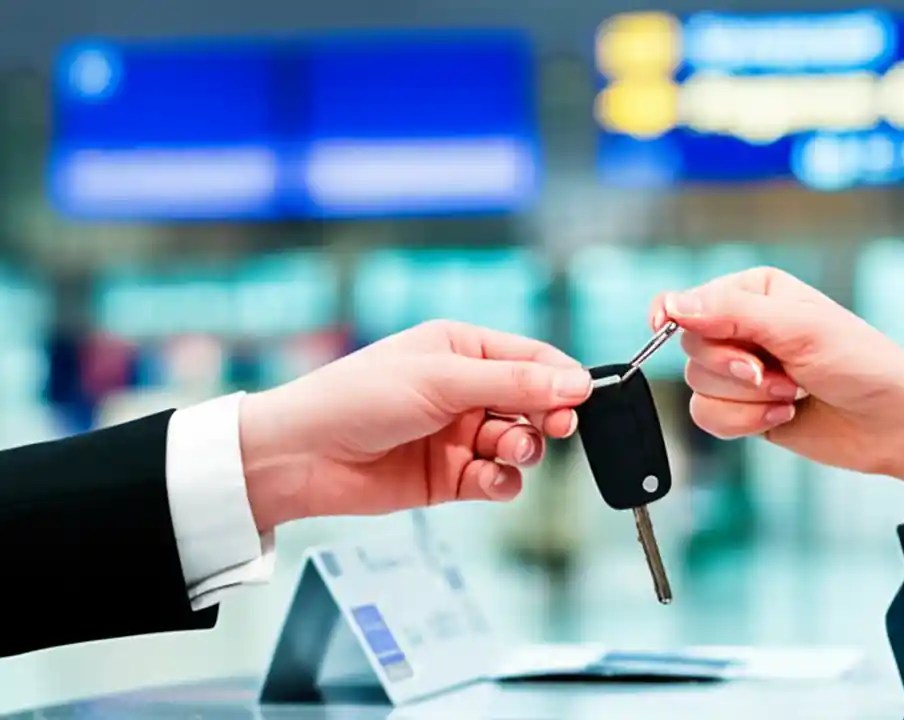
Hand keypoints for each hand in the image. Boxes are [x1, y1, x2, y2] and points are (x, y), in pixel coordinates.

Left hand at [238, 321, 592, 531]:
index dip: (562, 378)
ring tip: (506, 452)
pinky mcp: (452, 477)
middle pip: (535, 403)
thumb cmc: (357, 398)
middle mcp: (466, 390)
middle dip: (548, 416)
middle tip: (556, 427)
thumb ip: (514, 383)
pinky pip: (498, 481)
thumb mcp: (442, 380)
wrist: (301, 457)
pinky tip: (487, 479)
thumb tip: (578, 382)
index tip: (585, 398)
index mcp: (463, 348)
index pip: (533, 358)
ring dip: (522, 450)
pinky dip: (501, 482)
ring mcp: (460, 435)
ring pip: (521, 444)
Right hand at [652, 267, 903, 509]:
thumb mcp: (797, 328)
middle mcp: (742, 328)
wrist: (893, 423)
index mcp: (754, 292)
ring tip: (791, 393)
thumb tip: (673, 305)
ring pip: (696, 387)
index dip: (675, 315)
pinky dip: (743, 422)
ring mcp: (741, 371)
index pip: (690, 300)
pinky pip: (707, 418)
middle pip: (689, 347)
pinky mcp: (744, 409)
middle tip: (773, 372)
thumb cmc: (860, 364)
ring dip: (746, 399)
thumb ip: (732, 314)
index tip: (662, 327)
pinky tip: (783, 414)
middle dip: (733, 368)